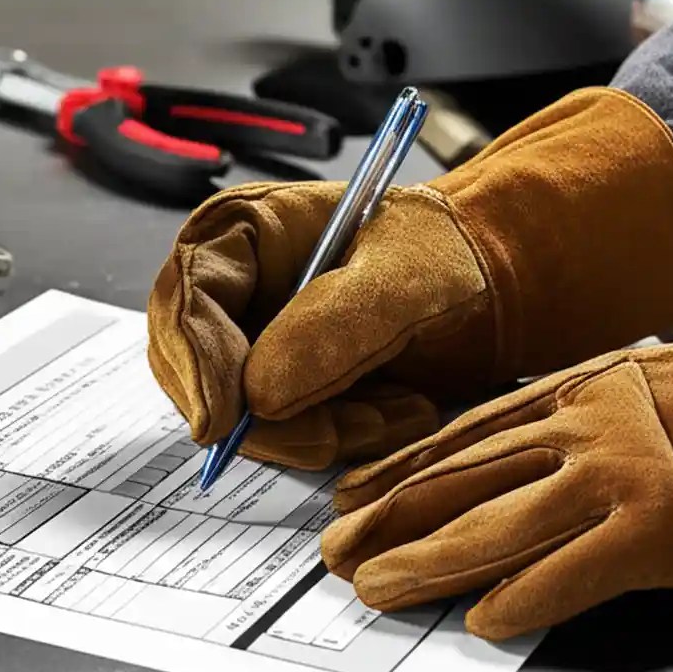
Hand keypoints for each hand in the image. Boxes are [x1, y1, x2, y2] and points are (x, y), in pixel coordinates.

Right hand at [146, 87, 672, 469]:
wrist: (487, 290)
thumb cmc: (448, 259)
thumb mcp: (408, 277)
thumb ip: (335, 325)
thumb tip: (258, 394)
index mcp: (241, 232)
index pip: (185, 297)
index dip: (196, 361)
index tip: (225, 423)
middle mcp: (229, 289)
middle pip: (197, 368)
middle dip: (265, 417)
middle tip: (335, 435)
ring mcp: (247, 343)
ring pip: (239, 416)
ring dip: (315, 431)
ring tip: (396, 410)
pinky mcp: (276, 389)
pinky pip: (280, 437)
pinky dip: (335, 439)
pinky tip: (391, 414)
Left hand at [322, 340, 672, 640]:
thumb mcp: (631, 394)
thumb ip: (561, 423)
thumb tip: (494, 465)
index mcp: (572, 390)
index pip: (459, 438)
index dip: (396, 472)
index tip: (351, 497)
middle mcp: (584, 425)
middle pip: (461, 479)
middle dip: (388, 520)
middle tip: (336, 551)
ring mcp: (620, 474)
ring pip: (497, 523)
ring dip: (428, 561)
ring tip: (379, 586)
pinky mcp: (662, 528)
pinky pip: (574, 570)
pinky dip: (524, 597)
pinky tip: (482, 619)